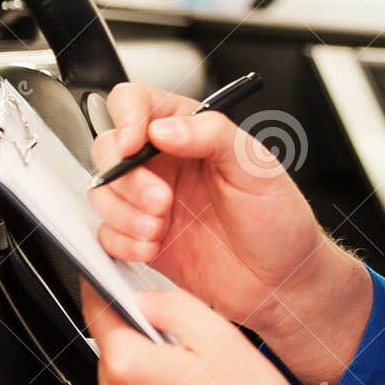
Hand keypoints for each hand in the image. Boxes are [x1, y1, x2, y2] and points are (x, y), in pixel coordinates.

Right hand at [88, 82, 369, 384]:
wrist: (281, 281)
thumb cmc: (278, 219)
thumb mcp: (255, 166)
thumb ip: (211, 134)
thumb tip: (163, 127)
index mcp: (190, 131)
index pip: (137, 102)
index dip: (126, 117)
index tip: (134, 142)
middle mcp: (164, 162)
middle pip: (109, 149)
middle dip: (127, 178)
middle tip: (162, 201)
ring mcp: (149, 201)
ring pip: (102, 192)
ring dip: (123, 213)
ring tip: (160, 228)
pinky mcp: (141, 238)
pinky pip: (106, 234)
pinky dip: (122, 242)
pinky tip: (153, 247)